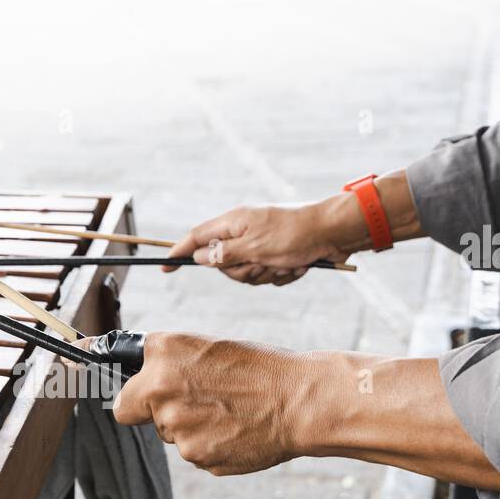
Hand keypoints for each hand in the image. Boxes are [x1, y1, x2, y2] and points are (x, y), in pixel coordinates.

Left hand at [111, 332, 315, 474]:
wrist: (298, 400)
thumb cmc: (259, 369)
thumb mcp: (206, 346)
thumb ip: (166, 363)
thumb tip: (142, 378)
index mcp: (162, 357)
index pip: (120, 392)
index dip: (128, 397)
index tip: (117, 401)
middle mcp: (161, 393)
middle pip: (142, 415)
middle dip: (162, 409)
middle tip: (201, 399)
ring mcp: (178, 430)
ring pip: (172, 434)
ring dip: (190, 426)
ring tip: (228, 411)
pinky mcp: (198, 457)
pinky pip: (195, 452)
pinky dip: (210, 444)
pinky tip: (235, 428)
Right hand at [167, 204, 341, 285]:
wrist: (335, 234)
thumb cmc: (295, 234)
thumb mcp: (255, 246)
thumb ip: (223, 254)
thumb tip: (198, 258)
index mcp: (234, 222)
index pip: (197, 238)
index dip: (179, 252)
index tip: (164, 267)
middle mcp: (244, 232)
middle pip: (223, 264)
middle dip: (243, 272)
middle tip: (263, 264)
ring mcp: (260, 245)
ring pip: (247, 274)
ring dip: (266, 274)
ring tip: (285, 263)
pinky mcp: (277, 256)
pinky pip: (267, 276)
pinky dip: (282, 275)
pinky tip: (297, 265)